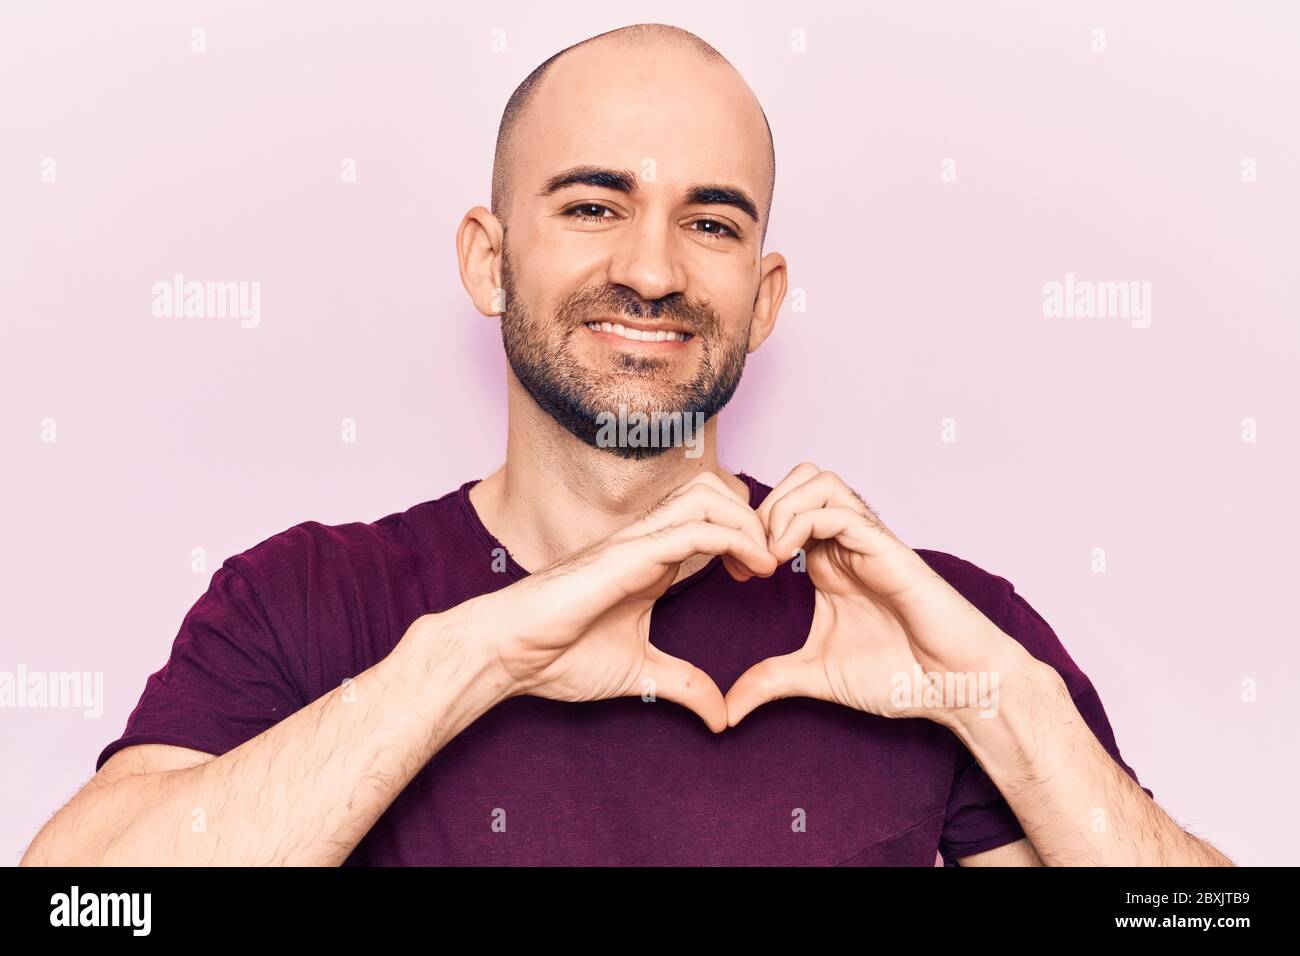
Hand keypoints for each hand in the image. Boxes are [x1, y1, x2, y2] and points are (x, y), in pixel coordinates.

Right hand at [482, 472, 777, 731]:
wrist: (509, 653)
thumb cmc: (558, 654)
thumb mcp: (640, 674)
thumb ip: (683, 684)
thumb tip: (721, 715)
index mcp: (650, 559)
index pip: (708, 518)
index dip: (745, 534)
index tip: (762, 572)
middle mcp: (645, 540)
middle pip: (713, 491)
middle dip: (753, 517)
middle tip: (771, 561)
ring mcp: (636, 542)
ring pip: (707, 497)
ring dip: (747, 522)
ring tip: (765, 562)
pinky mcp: (628, 555)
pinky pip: (692, 529)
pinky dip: (732, 538)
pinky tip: (750, 568)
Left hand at [724, 463, 1037, 726]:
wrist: (957, 688)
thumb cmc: (900, 676)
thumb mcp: (817, 676)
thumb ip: (770, 682)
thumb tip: (728, 711)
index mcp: (830, 562)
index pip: (784, 510)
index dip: (750, 531)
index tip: (734, 573)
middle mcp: (847, 543)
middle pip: (798, 479)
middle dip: (761, 508)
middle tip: (747, 556)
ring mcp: (867, 541)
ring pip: (817, 481)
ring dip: (780, 508)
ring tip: (767, 555)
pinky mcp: (886, 549)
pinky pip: (839, 510)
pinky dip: (801, 523)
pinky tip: (785, 561)